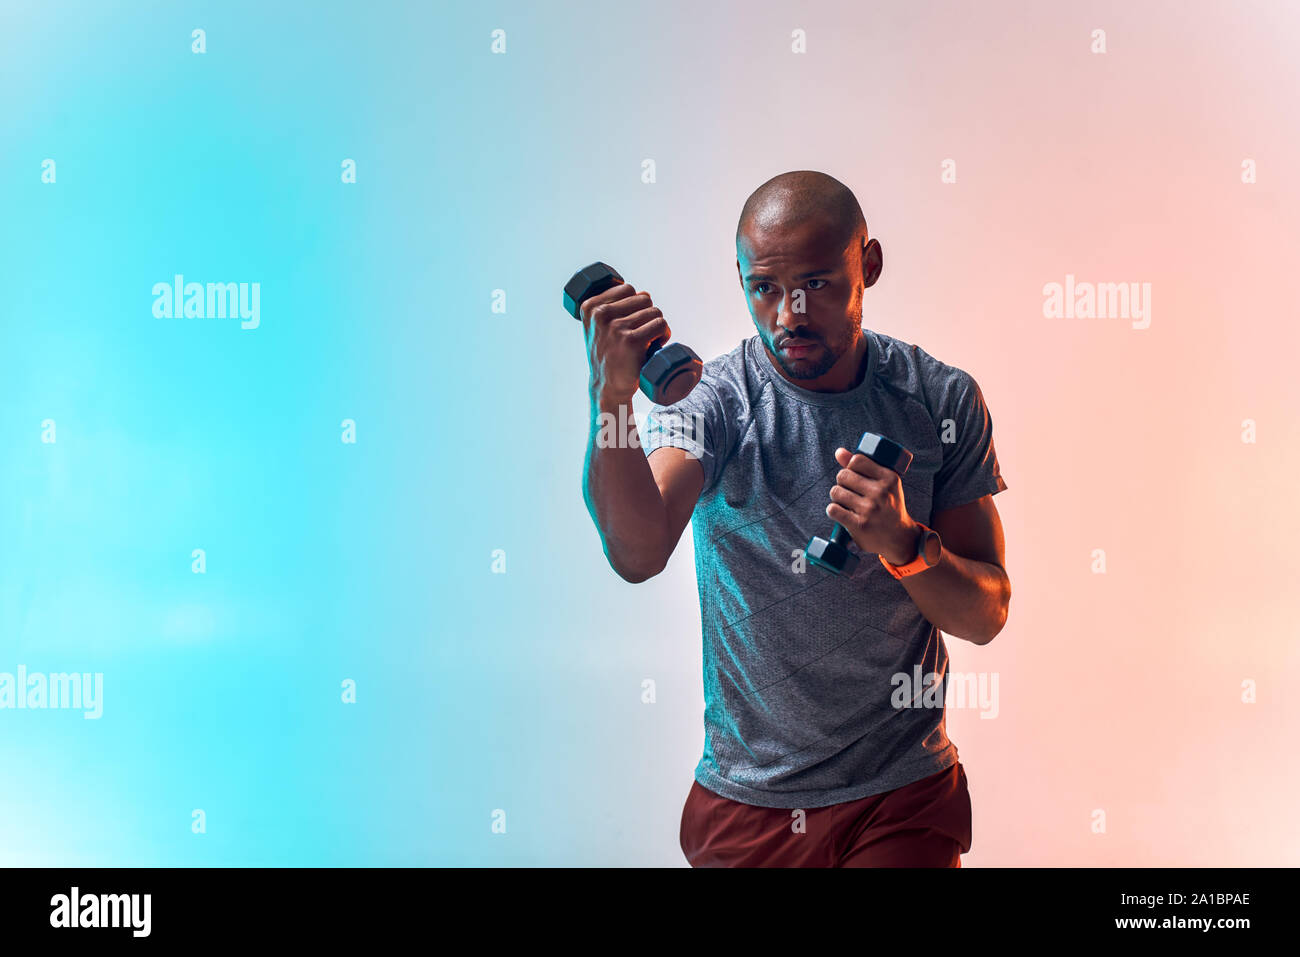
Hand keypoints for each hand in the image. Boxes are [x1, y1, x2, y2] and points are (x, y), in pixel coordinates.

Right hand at [581, 283, 670, 404]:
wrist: (607, 387)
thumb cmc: (608, 355)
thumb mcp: (596, 326)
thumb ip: (607, 305)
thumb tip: (640, 291)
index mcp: (590, 306)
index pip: (627, 288)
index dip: (635, 304)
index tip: (630, 322)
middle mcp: (601, 314)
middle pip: (644, 297)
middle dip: (648, 314)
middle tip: (641, 333)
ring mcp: (616, 327)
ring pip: (655, 311)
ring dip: (657, 326)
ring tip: (648, 341)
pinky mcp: (632, 341)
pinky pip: (661, 324)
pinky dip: (664, 335)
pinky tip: (655, 346)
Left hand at [826, 446, 917, 563]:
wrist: (899, 538)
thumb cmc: (889, 506)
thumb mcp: (885, 484)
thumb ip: (863, 466)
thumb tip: (839, 452)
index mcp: (889, 478)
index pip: (856, 461)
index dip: (850, 467)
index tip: (854, 475)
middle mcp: (881, 492)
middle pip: (843, 475)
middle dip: (842, 482)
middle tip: (849, 491)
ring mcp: (870, 509)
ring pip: (836, 492)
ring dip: (836, 497)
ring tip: (845, 502)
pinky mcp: (859, 525)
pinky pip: (833, 509)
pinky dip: (832, 510)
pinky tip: (839, 512)